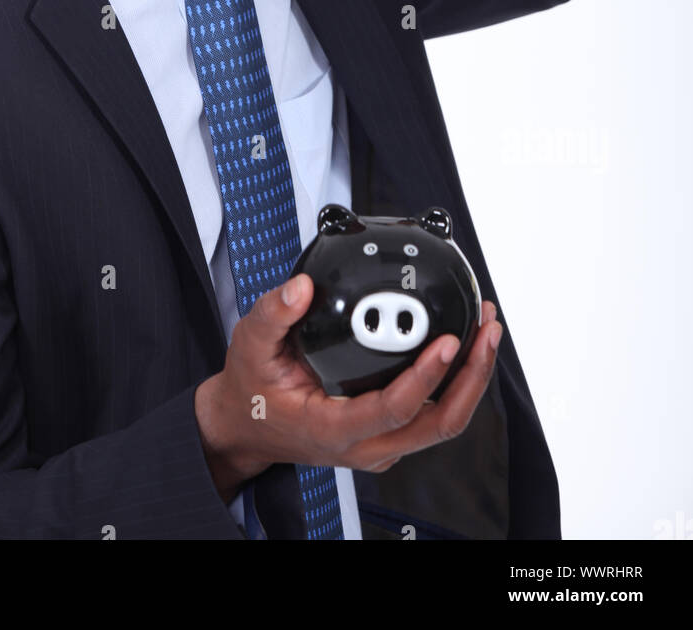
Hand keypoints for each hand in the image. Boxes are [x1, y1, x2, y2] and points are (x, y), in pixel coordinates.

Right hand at [194, 274, 501, 501]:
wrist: (247, 427)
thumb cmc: (253, 392)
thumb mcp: (249, 344)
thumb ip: (273, 314)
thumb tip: (304, 287)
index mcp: (334, 428)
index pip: (393, 411)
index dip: (426, 377)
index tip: (448, 341)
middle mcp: (367, 445)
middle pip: (440, 422)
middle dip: (472, 377)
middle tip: (486, 329)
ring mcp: (382, 443)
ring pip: (445, 421)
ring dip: (473, 378)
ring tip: (486, 329)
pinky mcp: (389, 433)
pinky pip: (435, 412)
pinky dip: (457, 380)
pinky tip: (463, 343)